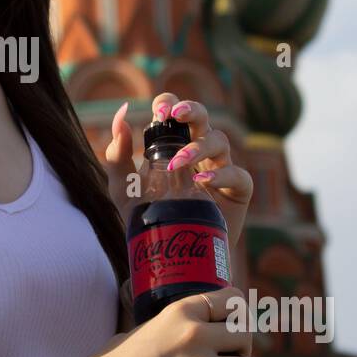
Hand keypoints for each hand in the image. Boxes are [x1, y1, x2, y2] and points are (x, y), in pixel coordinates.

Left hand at [103, 92, 253, 247]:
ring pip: (220, 141)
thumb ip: (117, 155)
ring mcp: (221, 169)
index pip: (176, 113)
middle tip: (175, 116)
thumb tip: (119, 115)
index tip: (159, 112)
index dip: (170, 104)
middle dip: (192, 110)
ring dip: (198, 147)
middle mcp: (200, 151)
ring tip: (177, 162)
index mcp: (174, 143)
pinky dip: (222, 175)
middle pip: (203, 118)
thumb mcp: (125, 187)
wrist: (170, 252)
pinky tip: (201, 182)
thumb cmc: (149, 214)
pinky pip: (238, 175)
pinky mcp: (237, 192)